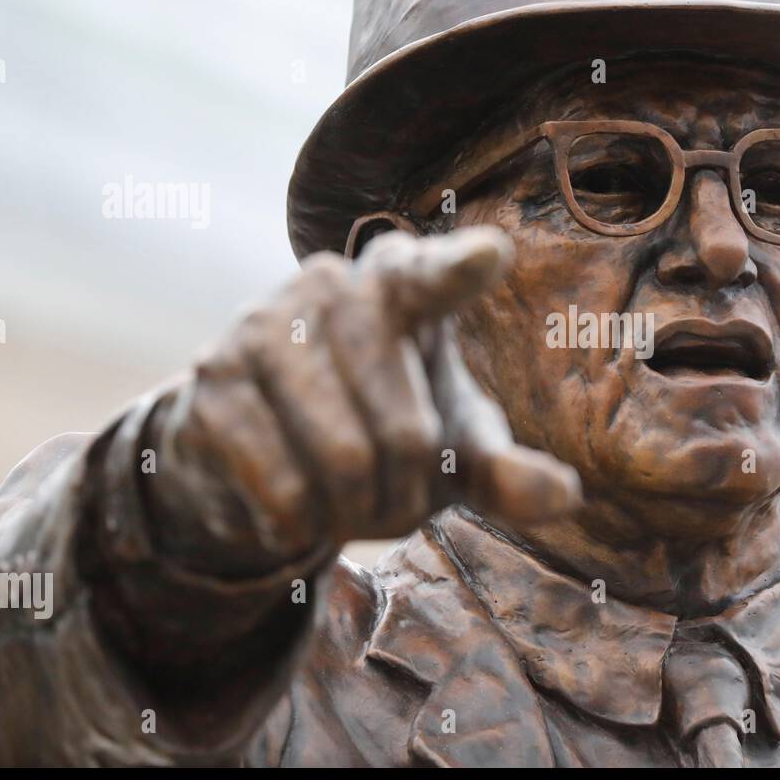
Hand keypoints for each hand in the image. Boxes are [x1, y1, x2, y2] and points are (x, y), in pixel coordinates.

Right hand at [152, 228, 579, 574]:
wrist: (262, 455)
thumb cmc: (382, 435)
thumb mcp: (453, 455)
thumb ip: (507, 473)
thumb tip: (566, 495)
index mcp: (402, 284)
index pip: (433, 277)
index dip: (459, 268)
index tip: (491, 256)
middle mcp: (332, 284)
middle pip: (408, 436)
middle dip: (407, 495)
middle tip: (388, 495)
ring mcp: (263, 322)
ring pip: (345, 462)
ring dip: (355, 514)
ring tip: (341, 498)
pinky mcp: (212, 377)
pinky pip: (283, 486)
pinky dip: (301, 523)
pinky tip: (291, 503)